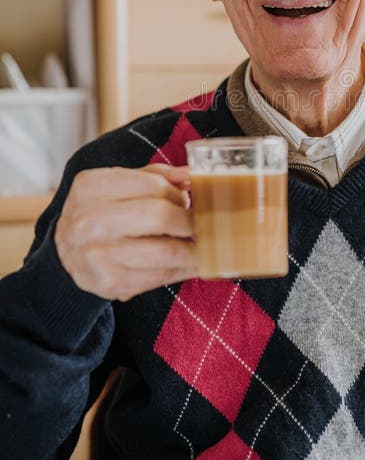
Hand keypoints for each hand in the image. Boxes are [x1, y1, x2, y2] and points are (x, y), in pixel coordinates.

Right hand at [55, 164, 197, 300]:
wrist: (64, 253)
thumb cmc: (100, 212)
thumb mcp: (117, 184)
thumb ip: (155, 177)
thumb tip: (192, 176)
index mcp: (92, 187)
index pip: (154, 186)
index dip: (179, 194)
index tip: (189, 201)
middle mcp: (90, 221)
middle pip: (160, 217)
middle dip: (191, 221)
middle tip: (204, 223)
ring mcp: (98, 255)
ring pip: (165, 252)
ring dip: (194, 250)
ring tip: (205, 245)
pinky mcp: (110, 283)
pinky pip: (159, 277)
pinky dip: (183, 270)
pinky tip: (191, 263)